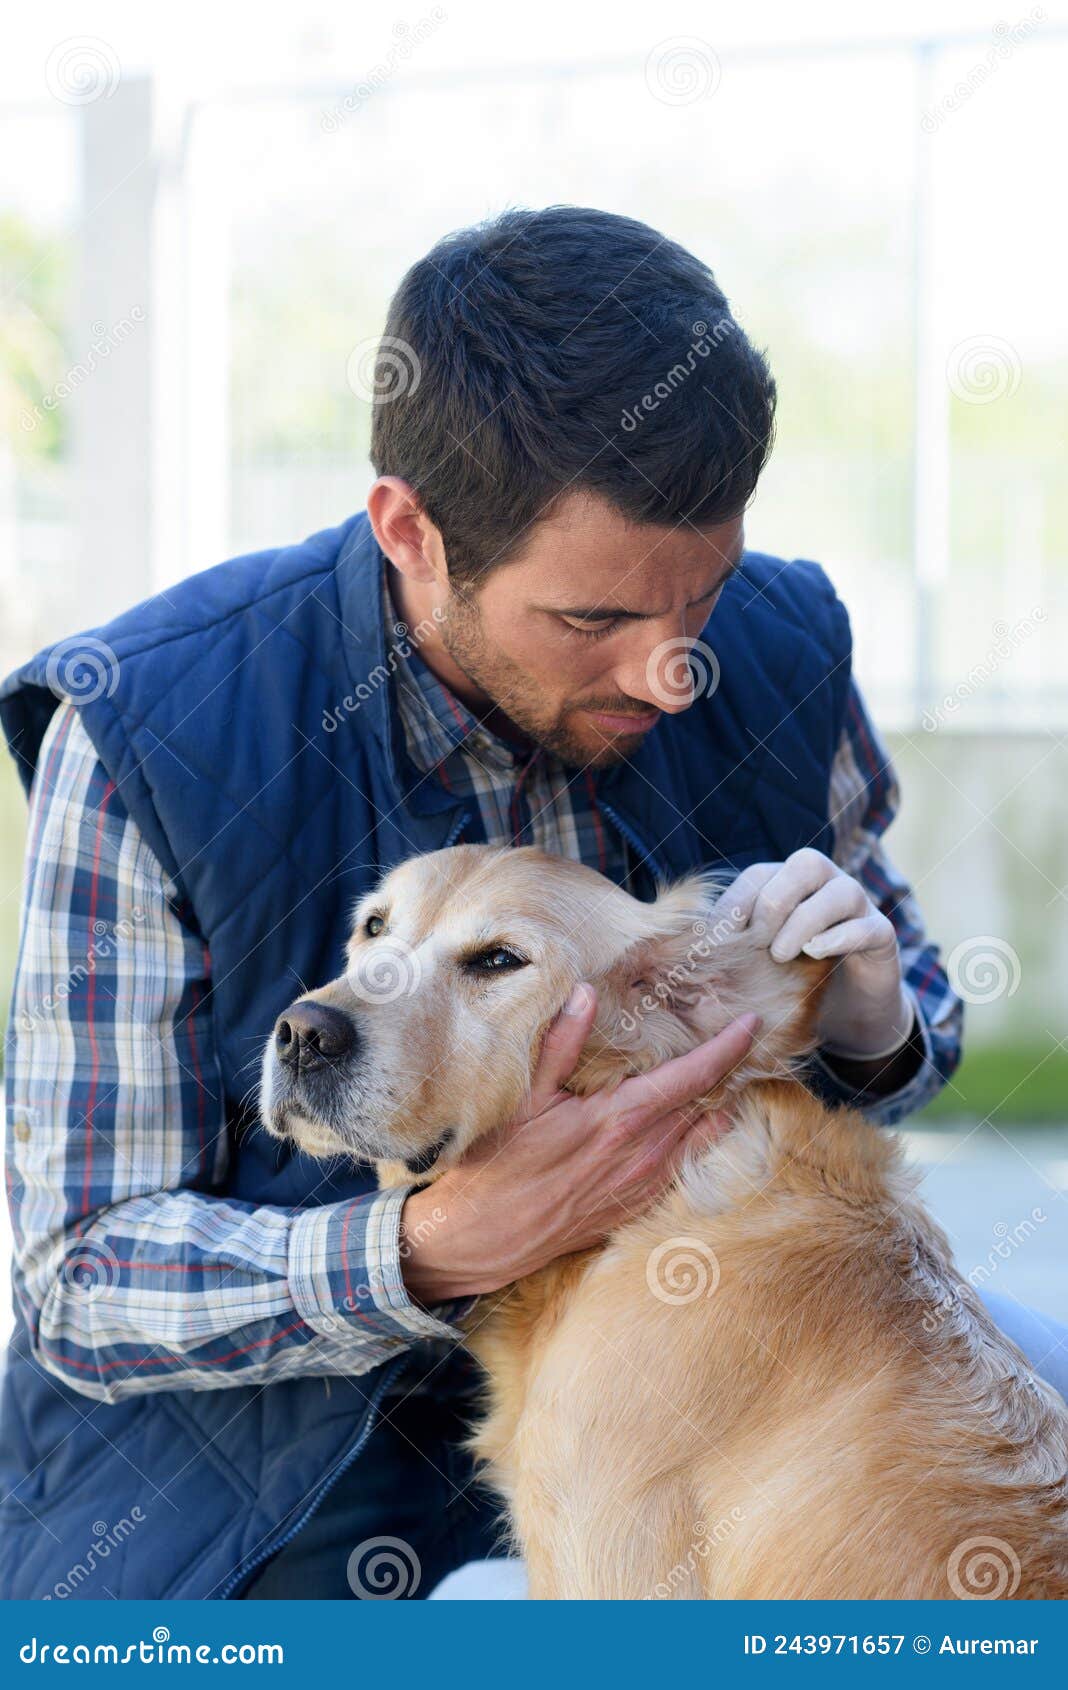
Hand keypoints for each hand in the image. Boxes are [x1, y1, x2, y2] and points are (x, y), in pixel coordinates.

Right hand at [399, 986, 758, 1302]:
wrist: (480, 1240)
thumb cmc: (495, 1166)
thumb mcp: (521, 1098)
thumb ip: (560, 1044)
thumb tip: (585, 993)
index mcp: (619, 1120)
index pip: (693, 1078)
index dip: (726, 1048)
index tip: (750, 1024)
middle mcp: (643, 1155)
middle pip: (708, 1105)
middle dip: (728, 1071)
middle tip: (738, 1038)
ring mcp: (642, 1186)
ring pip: (703, 1139)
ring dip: (717, 1105)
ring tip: (724, 1075)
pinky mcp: (634, 1207)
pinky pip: (685, 1167)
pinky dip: (699, 1139)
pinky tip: (692, 1122)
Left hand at [717, 849, 914, 1060]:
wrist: (846, 1005)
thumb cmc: (792, 974)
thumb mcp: (757, 957)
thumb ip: (732, 944)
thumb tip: (689, 945)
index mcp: (789, 882)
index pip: (761, 874)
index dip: (737, 902)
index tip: (719, 938)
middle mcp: (827, 883)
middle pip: (806, 863)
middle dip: (775, 901)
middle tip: (758, 942)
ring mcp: (859, 907)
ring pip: (841, 891)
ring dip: (805, 921)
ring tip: (781, 955)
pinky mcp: (882, 936)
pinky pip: (867, 927)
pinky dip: (840, 938)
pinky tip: (816, 953)